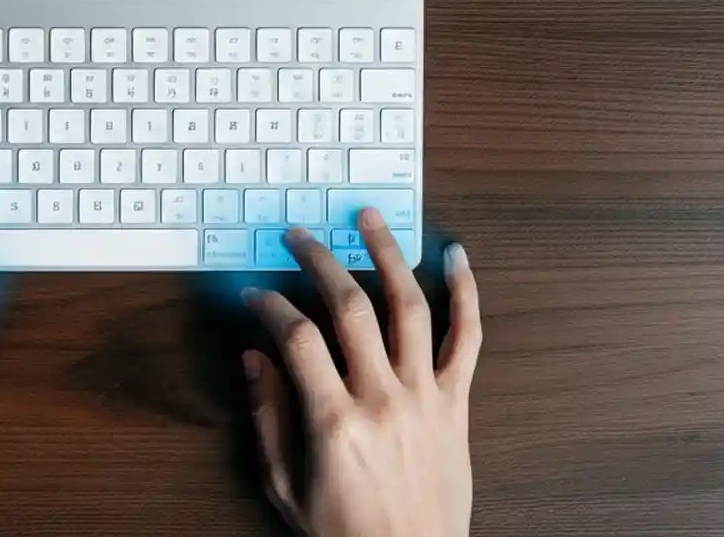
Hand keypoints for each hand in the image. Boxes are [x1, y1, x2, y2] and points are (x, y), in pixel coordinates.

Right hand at [243, 209, 480, 536]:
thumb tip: (255, 358)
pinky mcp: (457, 405)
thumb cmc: (345, 534)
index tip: (255, 294)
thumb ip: (269, 417)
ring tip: (370, 219)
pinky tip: (456, 256)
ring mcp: (426, 398)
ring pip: (410, 307)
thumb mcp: (286, 485)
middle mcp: (384, 400)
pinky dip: (466, 294)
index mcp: (335, 423)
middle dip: (320, 261)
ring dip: (388, 255)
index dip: (270, 307)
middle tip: (300, 235)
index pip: (297, 339)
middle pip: (351, 308)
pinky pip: (467, 340)